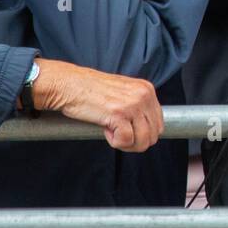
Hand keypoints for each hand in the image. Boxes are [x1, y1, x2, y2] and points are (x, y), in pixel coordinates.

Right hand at [30, 58, 163, 152]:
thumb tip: (147, 130)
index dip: (142, 133)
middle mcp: (144, 95)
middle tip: (118, 134)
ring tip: (112, 131)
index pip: (159, 123)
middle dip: (136, 141)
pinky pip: (126, 141)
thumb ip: (138, 106)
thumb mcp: (123, 92)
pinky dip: (115, 142)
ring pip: (143, 141)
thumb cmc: (90, 90)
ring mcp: (133, 104)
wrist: (68, 84)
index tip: (127, 130)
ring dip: (126, 143)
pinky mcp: (119, 114)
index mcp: (147, 89)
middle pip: (154, 135)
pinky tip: (105, 130)